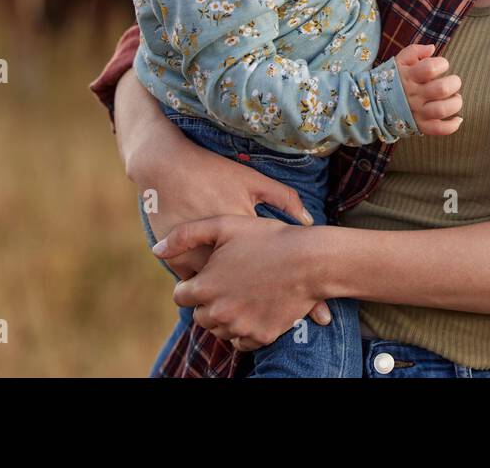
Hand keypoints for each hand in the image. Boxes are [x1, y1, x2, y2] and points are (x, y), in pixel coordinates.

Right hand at [116, 72, 331, 323]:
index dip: (300, 293)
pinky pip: (200, 289)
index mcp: (246, 231)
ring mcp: (200, 260)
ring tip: (261, 314)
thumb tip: (309, 220)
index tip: (322, 313)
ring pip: (224, 297)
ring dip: (240, 308)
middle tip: (294, 319)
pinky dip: (213, 295)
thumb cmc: (214, 172)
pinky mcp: (180, 263)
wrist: (167, 170)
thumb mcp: (253, 181)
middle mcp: (223, 252)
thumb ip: (284, 198)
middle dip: (274, 309)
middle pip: (253, 291)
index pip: (278, 268)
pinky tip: (228, 301)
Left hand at [155, 214, 326, 348]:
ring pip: (219, 330)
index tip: (208, 275)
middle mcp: (218, 312)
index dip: (193, 284)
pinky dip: (244, 329)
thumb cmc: (269, 238)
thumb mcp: (226, 225)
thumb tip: (156, 250)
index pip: (181, 297)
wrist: (310, 261)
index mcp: (205, 286)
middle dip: (208, 301)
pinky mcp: (260, 336)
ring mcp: (240, 327)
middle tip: (229, 284)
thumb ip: (186, 235)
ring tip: (244, 293)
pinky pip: (241, 341)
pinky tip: (256, 308)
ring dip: (226, 316)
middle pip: (199, 316)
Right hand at [395, 43, 462, 135]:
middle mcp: (414, 95)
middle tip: (454, 82)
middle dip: (454, 83)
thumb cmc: (393, 79)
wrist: (374, 104)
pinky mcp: (420, 126)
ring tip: (455, 98)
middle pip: (441, 89)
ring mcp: (417, 112)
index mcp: (409, 77)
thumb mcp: (399, 62)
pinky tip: (457, 119)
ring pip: (442, 109)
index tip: (442, 65)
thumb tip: (432, 48)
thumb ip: (414, 51)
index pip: (430, 68)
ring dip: (455, 103)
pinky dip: (452, 126)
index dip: (442, 64)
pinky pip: (438, 129)